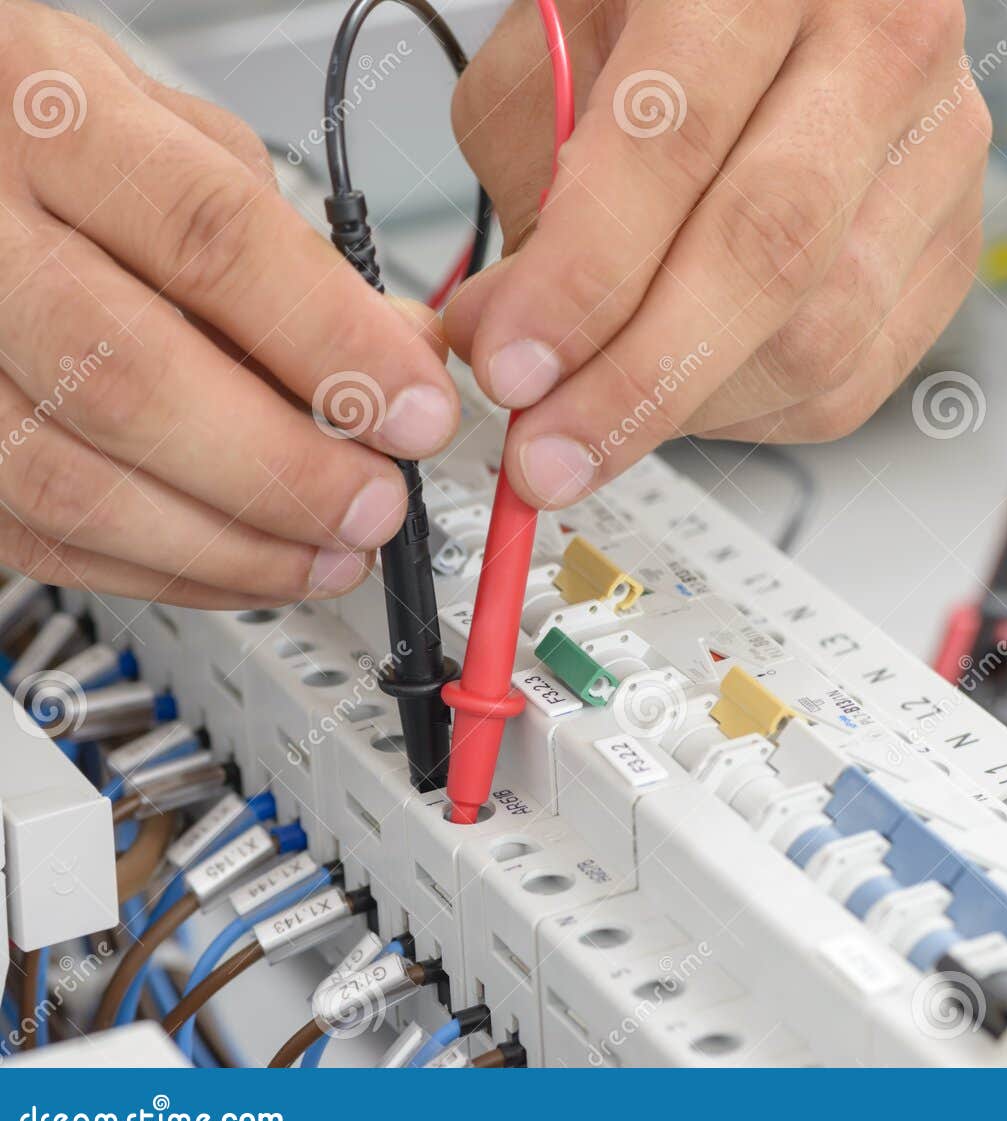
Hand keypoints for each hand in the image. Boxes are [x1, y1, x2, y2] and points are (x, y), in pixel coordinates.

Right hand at [0, 2, 459, 606]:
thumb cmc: (54, 137)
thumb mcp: (177, 140)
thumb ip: (292, 248)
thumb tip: (409, 354)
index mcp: (50, 116)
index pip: (209, 240)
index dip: (331, 343)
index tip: (419, 413)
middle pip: (131, 377)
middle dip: (285, 469)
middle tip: (378, 505)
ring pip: (71, 482)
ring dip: (231, 544)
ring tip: (334, 554)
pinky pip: (39, 535)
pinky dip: (165, 570)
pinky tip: (249, 563)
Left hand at [448, 0, 987, 507]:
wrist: (797, 5)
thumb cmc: (668, 17)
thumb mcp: (564, 44)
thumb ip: (529, 176)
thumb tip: (504, 343)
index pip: (678, 139)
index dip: (587, 274)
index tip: (512, 366)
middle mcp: (885, 45)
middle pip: (770, 251)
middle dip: (640, 378)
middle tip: (552, 452)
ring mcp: (940, 154)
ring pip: (821, 336)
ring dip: (687, 412)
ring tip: (597, 422)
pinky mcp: (955, 247)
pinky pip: (855, 381)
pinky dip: (749, 415)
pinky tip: (685, 398)